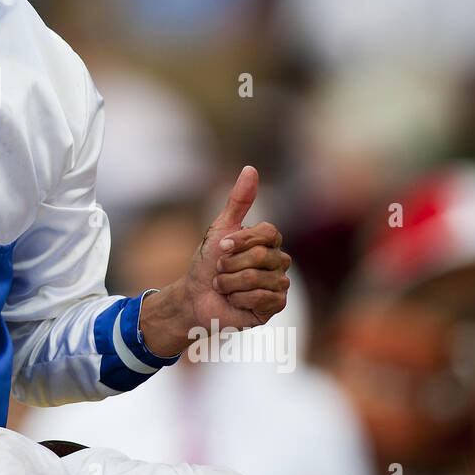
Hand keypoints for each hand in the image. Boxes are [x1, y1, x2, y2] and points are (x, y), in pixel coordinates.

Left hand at [141, 166, 290, 355]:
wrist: (195, 297)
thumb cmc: (207, 263)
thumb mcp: (220, 229)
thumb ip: (238, 201)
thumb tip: (251, 168)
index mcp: (268, 242)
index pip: (268, 233)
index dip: (240, 241)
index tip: (221, 247)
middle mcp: (278, 261)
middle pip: (260, 256)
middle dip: (229, 265)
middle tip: (220, 271)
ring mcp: (279, 284)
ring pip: (258, 278)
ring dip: (230, 283)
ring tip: (224, 287)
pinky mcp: (275, 305)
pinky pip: (262, 298)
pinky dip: (239, 299)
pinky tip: (234, 301)